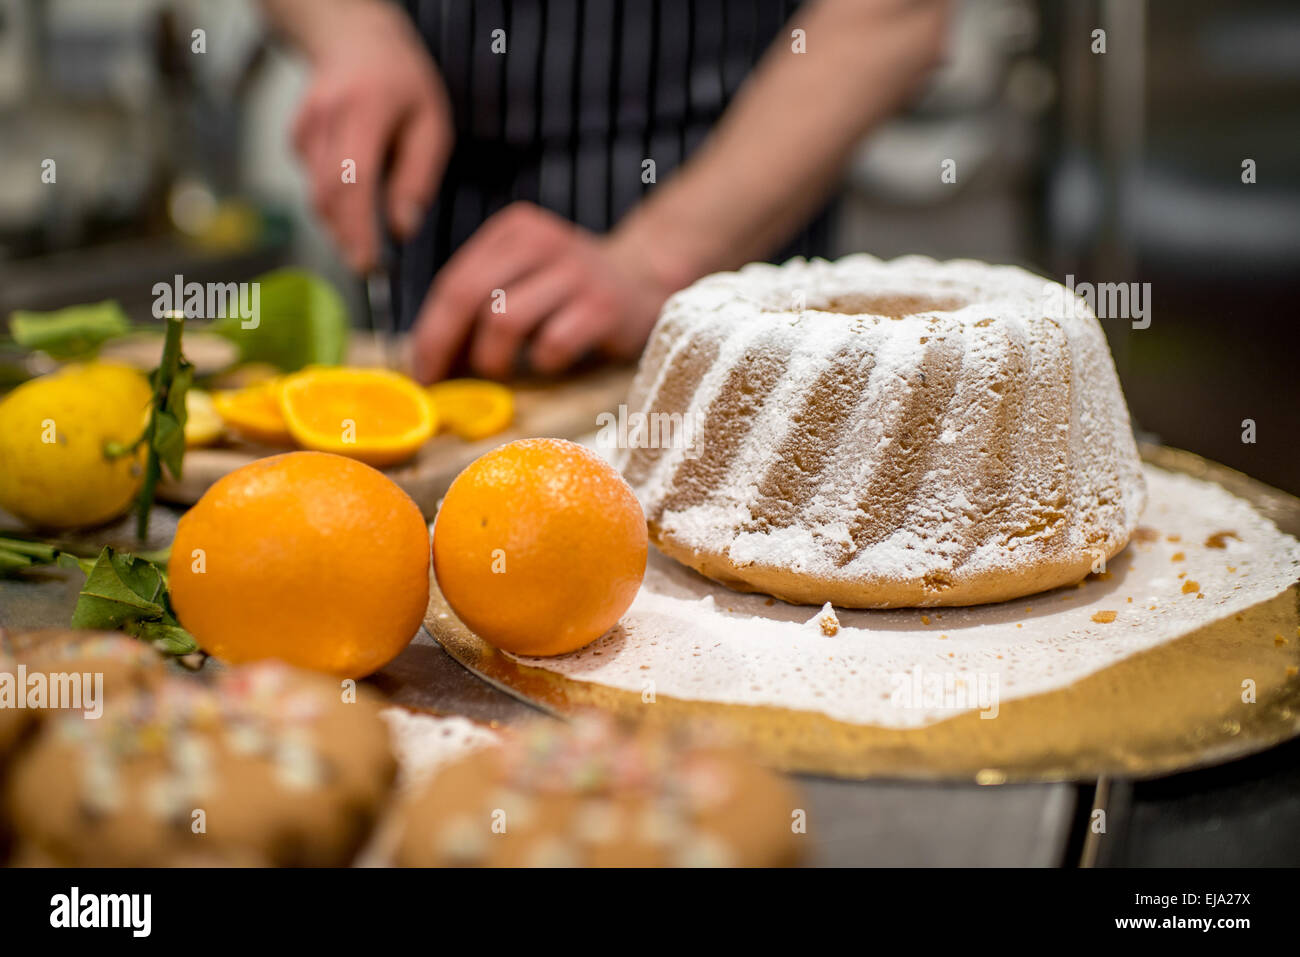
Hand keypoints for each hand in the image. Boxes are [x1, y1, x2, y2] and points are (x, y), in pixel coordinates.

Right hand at [289, 1, 451, 270]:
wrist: (355, 39)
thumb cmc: (402, 82)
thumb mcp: (431, 125)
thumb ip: (417, 178)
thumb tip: (402, 227)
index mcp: (364, 108)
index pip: (352, 179)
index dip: (357, 229)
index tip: (369, 263)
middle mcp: (325, 116)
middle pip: (326, 194)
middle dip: (347, 237)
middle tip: (369, 264)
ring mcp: (304, 126)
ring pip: (317, 194)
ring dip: (342, 222)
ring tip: (368, 229)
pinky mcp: (295, 137)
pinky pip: (314, 183)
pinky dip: (336, 199)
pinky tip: (356, 186)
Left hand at [411, 202, 674, 382]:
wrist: (643, 282)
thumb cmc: (568, 290)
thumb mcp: (523, 275)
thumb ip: (479, 301)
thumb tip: (427, 356)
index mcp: (515, 230)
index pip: (455, 280)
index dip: (431, 329)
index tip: (422, 368)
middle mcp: (543, 241)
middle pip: (469, 296)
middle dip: (446, 345)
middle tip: (442, 382)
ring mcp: (576, 271)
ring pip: (503, 321)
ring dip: (493, 359)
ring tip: (502, 370)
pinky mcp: (604, 305)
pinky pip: (551, 344)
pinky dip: (542, 363)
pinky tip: (550, 362)